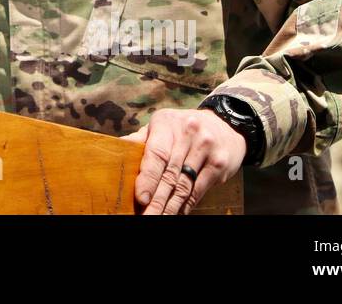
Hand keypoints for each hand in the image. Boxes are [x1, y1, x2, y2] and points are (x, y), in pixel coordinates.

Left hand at [120, 107, 246, 214]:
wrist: (224, 124)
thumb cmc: (182, 128)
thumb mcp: (162, 126)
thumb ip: (141, 139)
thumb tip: (117, 147)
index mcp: (168, 124)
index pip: (157, 154)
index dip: (148, 178)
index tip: (140, 198)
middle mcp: (188, 133)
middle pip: (170, 174)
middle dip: (156, 199)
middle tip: (146, 215)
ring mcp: (206, 148)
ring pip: (184, 185)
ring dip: (170, 206)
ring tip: (158, 218)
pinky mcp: (219, 164)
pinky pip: (199, 190)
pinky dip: (186, 204)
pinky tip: (176, 213)